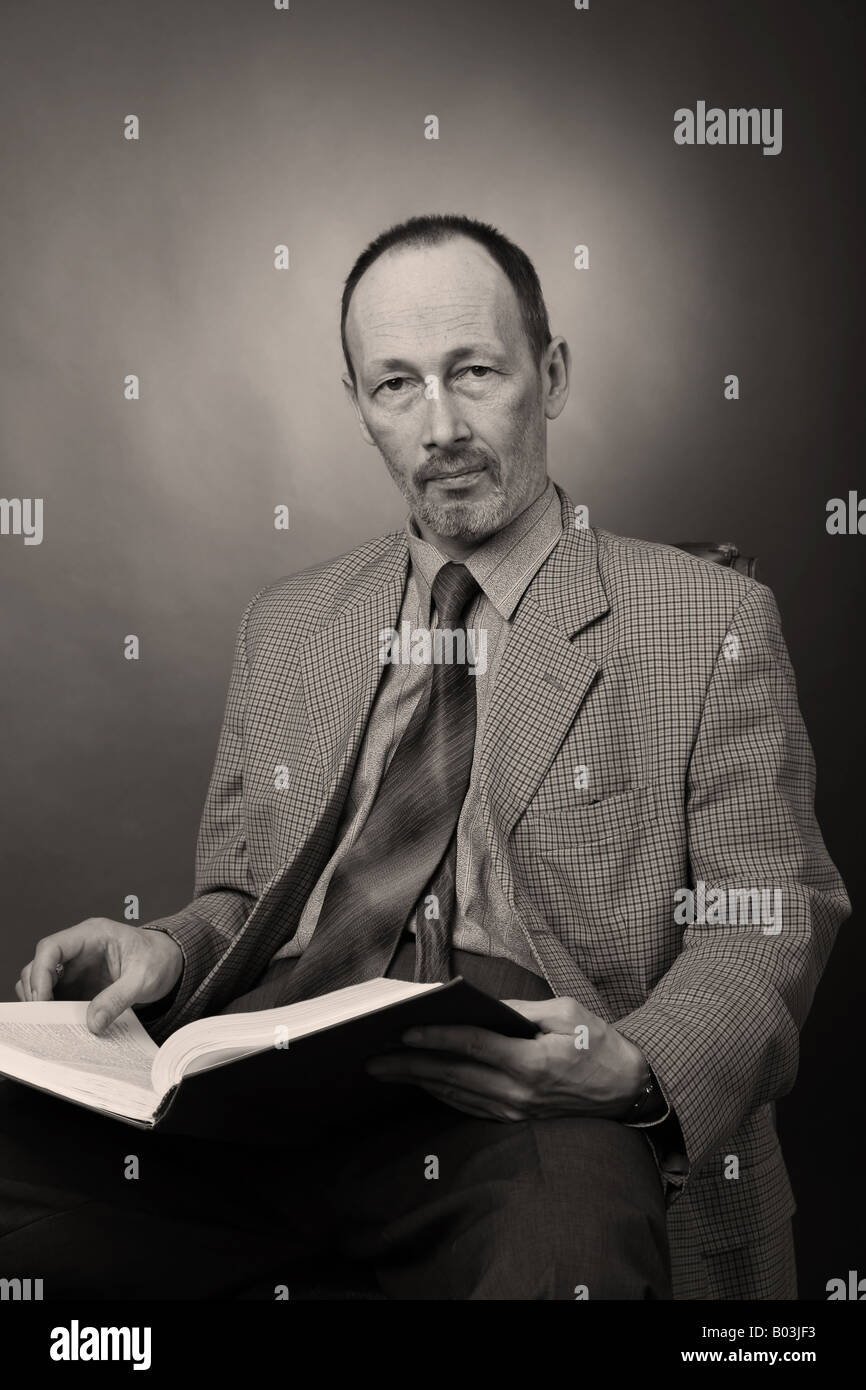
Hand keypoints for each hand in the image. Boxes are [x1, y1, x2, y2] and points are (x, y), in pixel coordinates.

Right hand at [15, 918, 183, 1034]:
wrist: (170, 962)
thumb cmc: (158, 959)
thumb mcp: (143, 978)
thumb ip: (118, 999)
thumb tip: (93, 1023)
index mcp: (92, 934)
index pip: (51, 947)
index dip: (40, 972)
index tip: (43, 999)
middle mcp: (78, 949)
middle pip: (39, 965)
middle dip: (36, 990)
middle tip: (45, 1017)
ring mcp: (76, 967)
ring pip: (41, 980)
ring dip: (41, 1001)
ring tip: (52, 1022)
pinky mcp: (78, 984)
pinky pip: (56, 995)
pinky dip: (53, 1009)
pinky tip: (61, 1024)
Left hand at [365, 996, 648, 1122]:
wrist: (628, 1090)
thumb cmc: (599, 1044)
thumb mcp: (566, 1013)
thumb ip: (521, 1012)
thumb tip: (482, 1007)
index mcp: (531, 1062)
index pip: (471, 1046)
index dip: (435, 1037)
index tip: (404, 1030)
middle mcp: (518, 1092)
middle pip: (453, 1075)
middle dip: (410, 1066)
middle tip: (374, 1058)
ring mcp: (516, 1110)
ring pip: (456, 1095)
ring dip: (419, 1082)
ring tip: (387, 1071)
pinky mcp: (516, 1119)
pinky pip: (470, 1107)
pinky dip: (442, 1095)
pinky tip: (423, 1084)